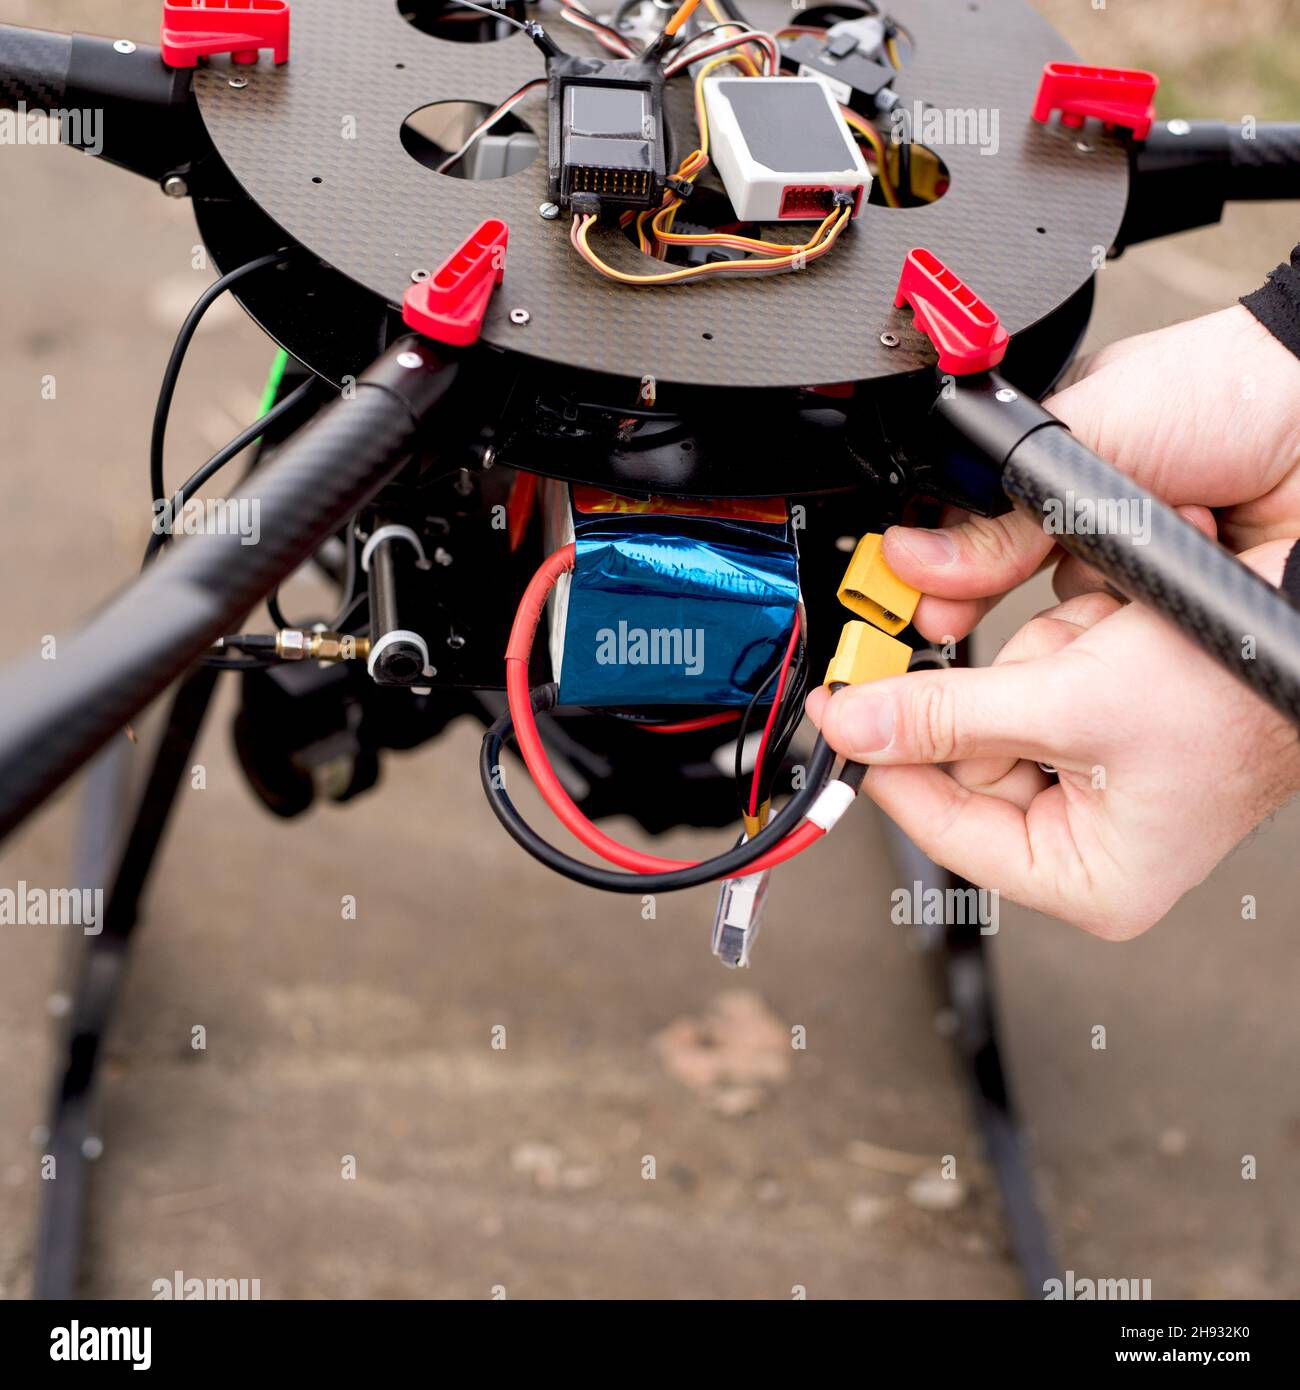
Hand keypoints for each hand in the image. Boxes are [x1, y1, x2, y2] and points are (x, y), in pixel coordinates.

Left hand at [805, 535, 1299, 938]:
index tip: (844, 718)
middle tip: (1035, 658)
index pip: (944, 829)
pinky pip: (1034, 685)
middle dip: (996, 695)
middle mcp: (1089, 842)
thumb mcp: (1065, 702)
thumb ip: (945, 716)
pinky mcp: (1098, 735)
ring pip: (997, 711)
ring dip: (1038, 660)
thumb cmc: (1232, 692)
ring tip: (1104, 647)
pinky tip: (1109, 638)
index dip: (888, 766)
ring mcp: (1093, 788)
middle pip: (968, 761)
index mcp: (1089, 877)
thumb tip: (857, 727)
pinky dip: (1059, 647)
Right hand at [885, 305, 1299, 644]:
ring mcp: (1126, 564)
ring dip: (1090, 592)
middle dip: (997, 589)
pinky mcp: (1165, 606)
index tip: (923, 603)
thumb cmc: (1224, 392)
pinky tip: (1164, 577)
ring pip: (1064, 614)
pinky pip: (1120, 635)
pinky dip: (1137, 610)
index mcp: (1049, 461)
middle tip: (957, 612)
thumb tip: (920, 558)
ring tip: (1131, 550)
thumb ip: (999, 509)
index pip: (967, 529)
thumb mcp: (1088, 433)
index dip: (940, 572)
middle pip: (1005, 580)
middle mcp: (1083, 517)